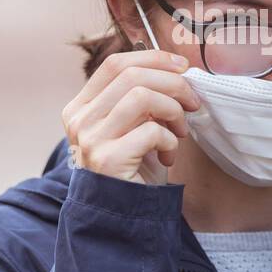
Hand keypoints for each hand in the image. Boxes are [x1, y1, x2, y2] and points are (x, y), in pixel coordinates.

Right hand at [61, 50, 200, 183]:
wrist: (123, 214)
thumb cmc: (133, 168)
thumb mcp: (133, 125)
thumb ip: (142, 97)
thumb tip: (177, 69)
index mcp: (82, 106)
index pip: (115, 64)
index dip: (153, 58)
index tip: (181, 66)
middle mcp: (80, 120)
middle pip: (132, 75)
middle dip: (173, 83)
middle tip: (192, 102)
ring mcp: (90, 139)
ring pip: (142, 96)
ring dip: (173, 111)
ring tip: (180, 131)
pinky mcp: (108, 159)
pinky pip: (151, 131)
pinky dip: (170, 141)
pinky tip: (168, 155)